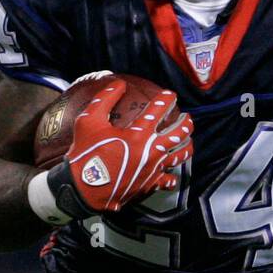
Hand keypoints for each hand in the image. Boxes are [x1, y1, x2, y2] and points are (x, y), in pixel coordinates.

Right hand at [47, 79, 192, 217]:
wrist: (85, 189)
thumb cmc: (85, 153)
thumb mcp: (89, 120)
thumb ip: (105, 99)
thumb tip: (118, 84)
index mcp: (139, 134)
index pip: (159, 110)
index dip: (166, 99)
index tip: (170, 95)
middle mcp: (152, 151)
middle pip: (178, 134)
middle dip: (186, 123)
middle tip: (187, 118)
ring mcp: (153, 169)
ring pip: (180, 157)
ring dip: (187, 146)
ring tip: (188, 142)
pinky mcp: (150, 186)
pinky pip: (168, 181)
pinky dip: (171, 176)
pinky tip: (172, 174)